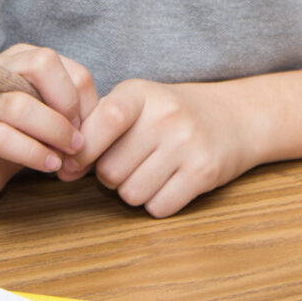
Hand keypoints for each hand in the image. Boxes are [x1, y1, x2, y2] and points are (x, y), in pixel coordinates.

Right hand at [0, 43, 95, 208]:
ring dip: (55, 132)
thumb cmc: (13, 136)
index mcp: (18, 59)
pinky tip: (50, 165)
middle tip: (79, 137)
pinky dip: (34, 153)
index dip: (84, 96)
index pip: (62, 63)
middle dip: (69, 103)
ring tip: (68, 154)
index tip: (88, 126)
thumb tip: (101, 120)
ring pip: (20, 106)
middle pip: (41, 66)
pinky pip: (2, 138)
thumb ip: (69, 106)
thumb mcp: (44, 112)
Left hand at [82, 79, 261, 216]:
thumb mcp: (138, 103)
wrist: (237, 117)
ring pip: (131, 194)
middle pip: (110, 171)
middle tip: (132, 162)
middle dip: (112, 176)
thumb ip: (97, 128)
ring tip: (152, 171)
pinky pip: (159, 207)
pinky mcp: (204, 172)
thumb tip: (63, 169)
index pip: (105, 120)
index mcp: (142, 93)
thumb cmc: (173, 114)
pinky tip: (170, 182)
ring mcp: (188, 144)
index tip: (75, 163)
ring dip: (134, 192)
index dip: (83, 149)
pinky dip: (158, 203)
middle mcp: (166, 115)